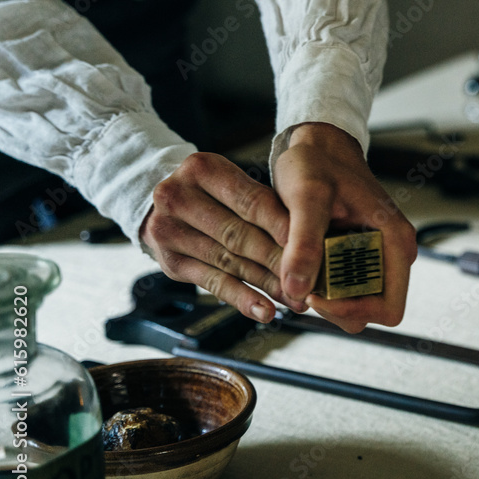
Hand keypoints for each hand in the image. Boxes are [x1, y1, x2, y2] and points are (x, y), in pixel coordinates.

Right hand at [140, 152, 296, 321]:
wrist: (167, 204)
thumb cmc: (216, 193)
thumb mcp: (237, 183)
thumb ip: (267, 205)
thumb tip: (308, 240)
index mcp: (202, 169)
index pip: (252, 202)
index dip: (283, 228)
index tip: (310, 249)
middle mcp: (178, 197)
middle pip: (240, 235)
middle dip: (278, 261)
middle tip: (308, 281)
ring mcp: (168, 231)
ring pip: (230, 262)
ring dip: (266, 285)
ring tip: (295, 300)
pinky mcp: (170, 262)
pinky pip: (213, 283)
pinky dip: (243, 299)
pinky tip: (265, 310)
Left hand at [274, 122, 416, 332]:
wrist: (318, 145)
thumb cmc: (318, 161)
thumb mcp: (307, 196)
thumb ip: (303, 242)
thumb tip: (298, 289)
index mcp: (395, 242)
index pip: (389, 308)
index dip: (352, 311)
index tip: (316, 295)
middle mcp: (391, 254)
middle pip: (369, 312)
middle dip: (333, 306)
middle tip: (301, 282)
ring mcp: (376, 257)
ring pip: (353, 303)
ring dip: (324, 295)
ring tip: (299, 266)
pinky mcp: (358, 257)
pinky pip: (342, 288)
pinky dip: (319, 284)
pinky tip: (300, 261)